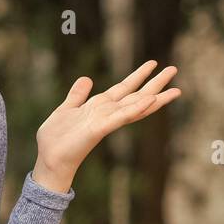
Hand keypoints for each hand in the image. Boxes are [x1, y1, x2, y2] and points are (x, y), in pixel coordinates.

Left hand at [33, 60, 181, 190]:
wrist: (49, 160)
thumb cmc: (56, 139)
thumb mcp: (66, 110)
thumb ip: (77, 95)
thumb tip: (87, 79)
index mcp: (99, 108)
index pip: (124, 89)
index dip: (139, 76)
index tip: (154, 63)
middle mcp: (106, 114)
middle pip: (136, 96)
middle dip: (155, 83)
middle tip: (174, 68)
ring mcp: (105, 122)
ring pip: (134, 106)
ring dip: (153, 97)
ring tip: (174, 89)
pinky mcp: (98, 129)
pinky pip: (120, 117)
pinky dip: (135, 109)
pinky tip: (149, 101)